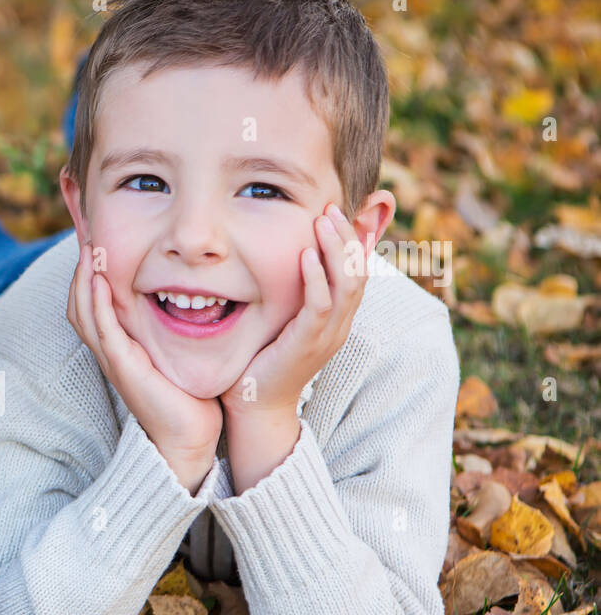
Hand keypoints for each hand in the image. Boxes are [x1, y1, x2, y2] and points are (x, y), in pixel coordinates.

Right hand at [66, 239, 222, 491]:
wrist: (188, 438)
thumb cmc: (188, 397)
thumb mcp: (178, 353)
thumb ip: (176, 327)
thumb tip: (196, 297)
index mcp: (120, 345)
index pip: (92, 300)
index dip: (90, 270)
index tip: (99, 237)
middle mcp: (110, 350)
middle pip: (78, 301)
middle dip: (80, 266)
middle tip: (86, 231)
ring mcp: (113, 358)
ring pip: (83, 310)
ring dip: (82, 277)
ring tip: (88, 245)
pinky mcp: (122, 366)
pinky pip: (101, 328)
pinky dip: (96, 301)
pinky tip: (98, 278)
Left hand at [220, 202, 372, 420]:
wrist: (255, 407)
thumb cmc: (263, 360)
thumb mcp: (282, 319)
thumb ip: (291, 292)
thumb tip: (287, 259)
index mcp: (336, 318)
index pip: (357, 270)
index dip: (352, 238)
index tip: (335, 209)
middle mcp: (339, 325)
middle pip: (359, 271)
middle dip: (347, 235)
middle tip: (331, 206)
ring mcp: (327, 336)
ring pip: (347, 285)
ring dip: (336, 249)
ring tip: (323, 220)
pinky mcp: (307, 345)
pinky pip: (320, 306)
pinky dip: (316, 279)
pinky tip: (306, 256)